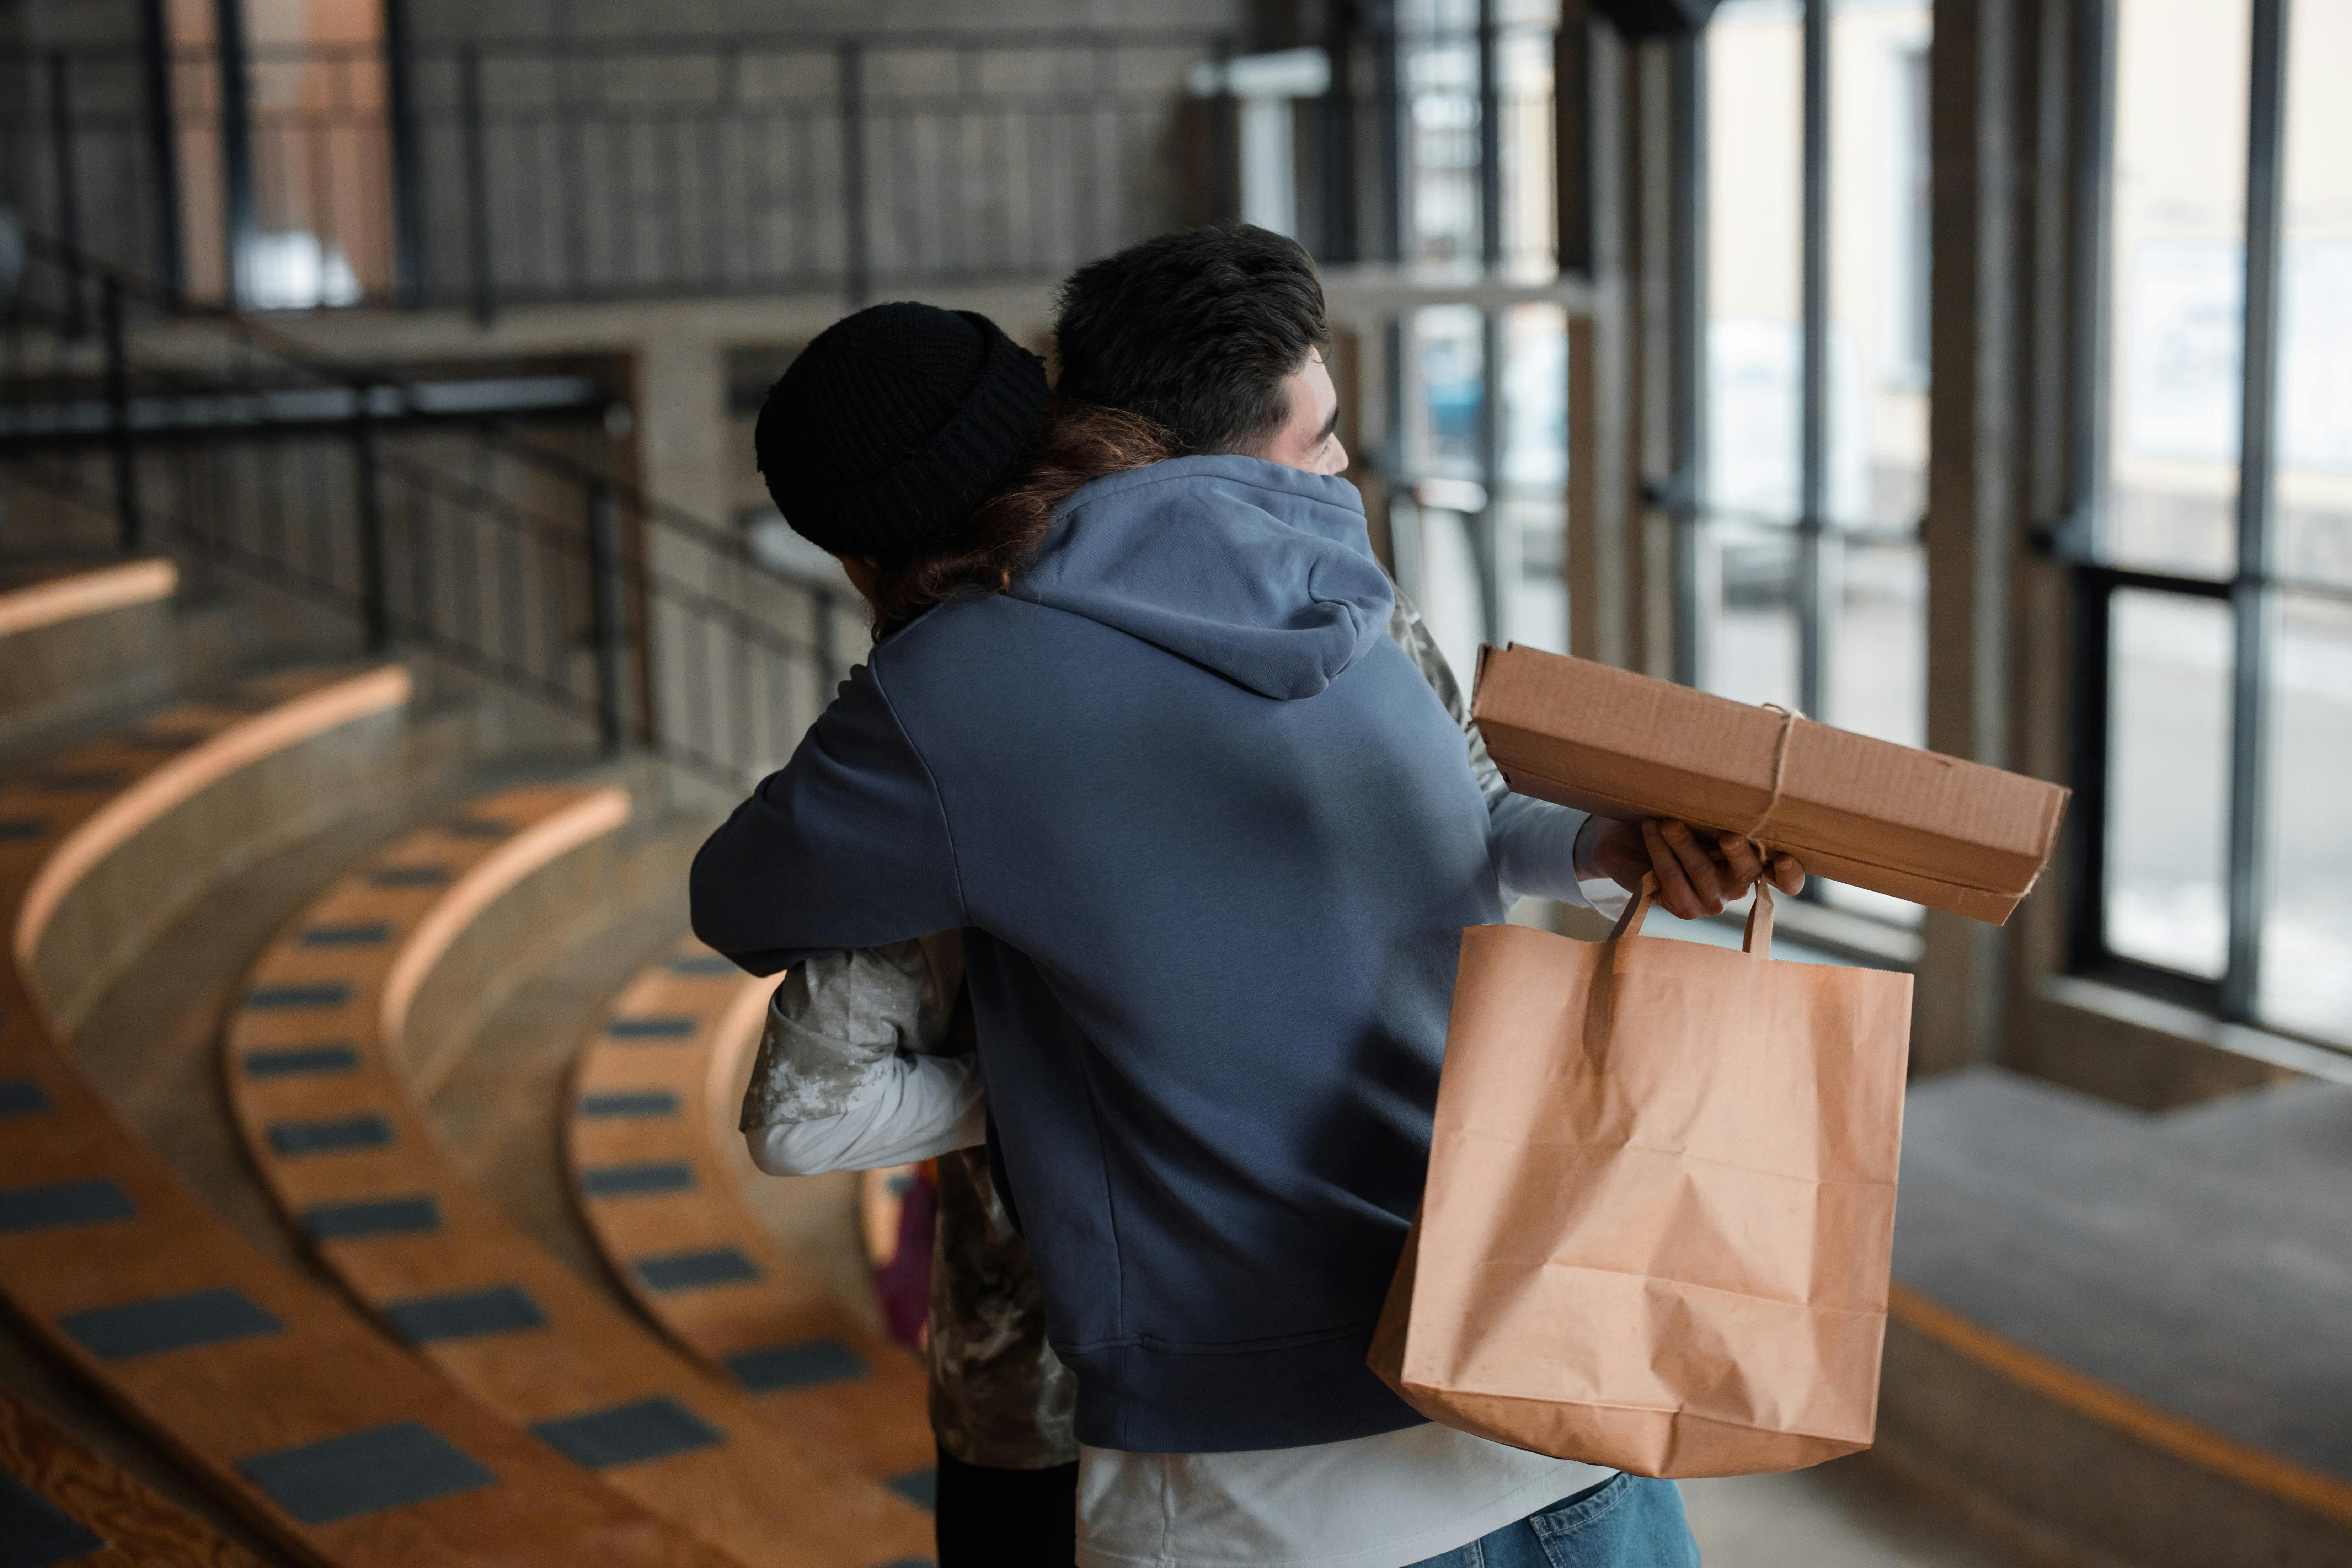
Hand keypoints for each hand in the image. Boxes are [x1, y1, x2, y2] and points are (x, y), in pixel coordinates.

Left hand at [1585, 817, 1804, 920]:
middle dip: (1736, 851)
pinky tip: (1650, 828)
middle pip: (1745, 872)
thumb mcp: (1706, 814)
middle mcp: (1738, 886)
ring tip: (1667, 822)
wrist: (1636, 846)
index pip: (1787, 879)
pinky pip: (1671, 877)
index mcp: (1756, 863)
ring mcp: (1712, 900)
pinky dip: (1659, 850)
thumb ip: (1724, 810)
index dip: (1789, 874)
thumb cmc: (1683, 823)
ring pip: (1701, 871)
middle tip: (1728, 836)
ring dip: (1682, 843)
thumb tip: (1736, 779)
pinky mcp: (1684, 907)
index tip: (1784, 859)